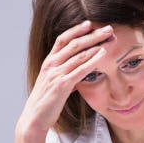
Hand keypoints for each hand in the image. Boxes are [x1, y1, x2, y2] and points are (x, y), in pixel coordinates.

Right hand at [16, 21, 112, 136]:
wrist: (34, 118)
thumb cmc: (45, 104)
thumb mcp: (53, 85)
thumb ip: (64, 77)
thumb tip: (76, 76)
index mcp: (48, 63)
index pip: (62, 40)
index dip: (75, 30)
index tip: (89, 23)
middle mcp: (51, 65)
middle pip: (74, 43)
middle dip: (92, 34)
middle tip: (107, 28)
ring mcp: (56, 74)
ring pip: (79, 54)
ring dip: (96, 44)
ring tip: (109, 38)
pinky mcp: (62, 85)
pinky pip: (80, 69)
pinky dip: (93, 60)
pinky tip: (103, 54)